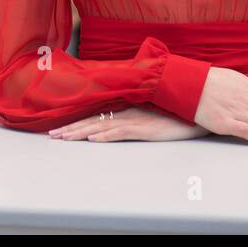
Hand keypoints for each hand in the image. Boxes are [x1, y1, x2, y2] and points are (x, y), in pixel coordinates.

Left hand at [48, 107, 209, 141]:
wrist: (195, 106)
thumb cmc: (174, 112)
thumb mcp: (151, 114)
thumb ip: (136, 116)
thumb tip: (119, 124)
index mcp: (126, 110)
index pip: (96, 117)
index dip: (77, 123)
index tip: (60, 130)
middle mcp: (126, 113)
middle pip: (93, 121)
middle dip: (71, 129)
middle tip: (52, 136)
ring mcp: (134, 120)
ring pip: (101, 126)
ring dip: (81, 133)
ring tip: (63, 138)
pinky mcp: (144, 128)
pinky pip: (121, 132)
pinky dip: (105, 136)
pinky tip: (93, 139)